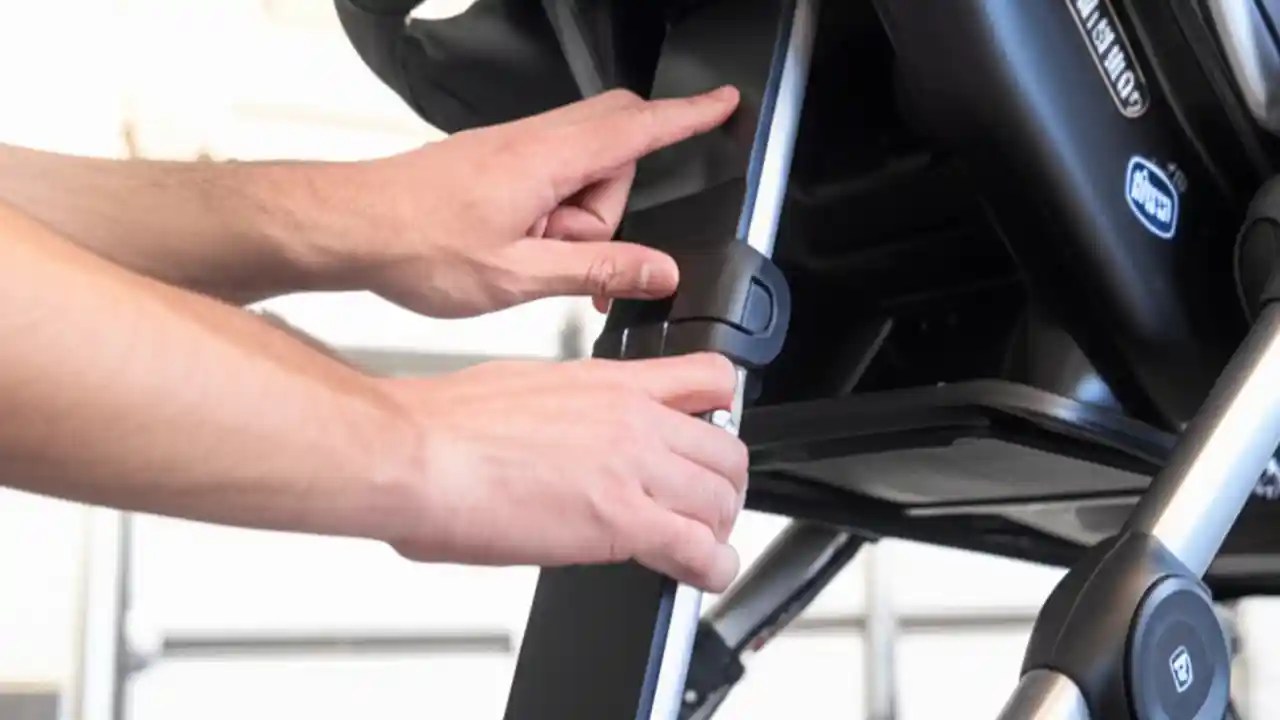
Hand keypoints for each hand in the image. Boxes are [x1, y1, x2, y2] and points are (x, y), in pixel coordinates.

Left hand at [343, 85, 740, 317]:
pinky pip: (549, 177)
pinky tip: (520, 251)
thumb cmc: (416, 246)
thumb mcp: (517, 275)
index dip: (687, 117)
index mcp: (546, 160)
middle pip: (613, 146)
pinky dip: (551, 216)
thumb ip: (596, 272)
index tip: (724, 103)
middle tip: (581, 252)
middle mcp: (532, 142)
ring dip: (575, 218)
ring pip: (581, 167)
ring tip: (529, 259)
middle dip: (613, 202)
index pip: (637, 128)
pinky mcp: (494, 163)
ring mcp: (511, 149)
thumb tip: (658, 271)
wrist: (346, 226)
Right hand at [381, 352, 748, 591]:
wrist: (417, 452)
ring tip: (701, 545)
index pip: (708, 379)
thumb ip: (572, 409)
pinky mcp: (621, 522)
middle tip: (703, 506)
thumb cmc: (447, 424)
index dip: (722, 412)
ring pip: (721, 498)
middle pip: (727, 448)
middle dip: (723, 484)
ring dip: (718, 527)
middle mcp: (632, 419)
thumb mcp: (528, 388)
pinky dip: (711, 567)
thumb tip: (572, 435)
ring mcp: (632, 469)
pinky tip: (702, 574)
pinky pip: (697, 548)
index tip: (712, 433)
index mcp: (610, 384)